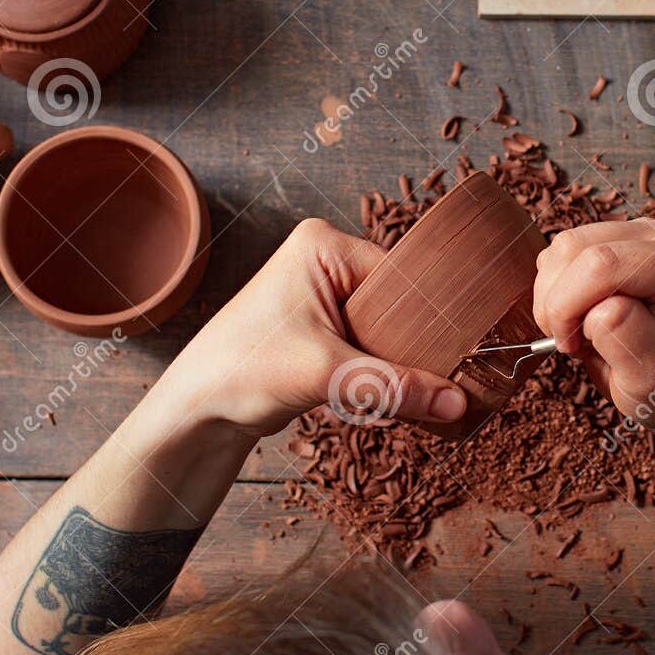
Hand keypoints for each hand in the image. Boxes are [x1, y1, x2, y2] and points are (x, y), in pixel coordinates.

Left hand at [165, 219, 466, 437]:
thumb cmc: (243, 370)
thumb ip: (394, 386)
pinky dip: (377, 375)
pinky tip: (377, 400)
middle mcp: (326, 261)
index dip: (428, 319)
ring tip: (393, 396)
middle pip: (397, 305)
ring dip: (393, 366)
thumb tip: (456, 402)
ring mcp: (324, 294)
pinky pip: (370, 347)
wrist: (198, 409)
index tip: (456, 356)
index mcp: (325, 245)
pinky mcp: (322, 327)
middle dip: (409, 348)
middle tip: (432, 384)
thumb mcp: (326, 375)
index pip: (401, 278)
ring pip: (387, 331)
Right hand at [532, 214, 654, 433]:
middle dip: (558, 302)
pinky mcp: (616, 236)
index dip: (570, 305)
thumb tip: (601, 310)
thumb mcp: (652, 380)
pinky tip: (580, 315)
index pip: (604, 264)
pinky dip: (557, 288)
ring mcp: (642, 231)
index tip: (572, 346)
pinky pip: (561, 253)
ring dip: (555, 297)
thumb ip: (631, 344)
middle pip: (575, 248)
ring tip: (581, 332)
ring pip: (562, 248)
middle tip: (572, 343)